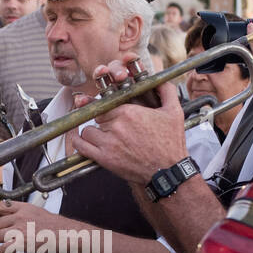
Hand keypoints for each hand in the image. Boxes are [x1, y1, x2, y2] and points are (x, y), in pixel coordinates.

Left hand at [0, 199, 66, 252]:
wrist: (65, 234)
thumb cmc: (56, 226)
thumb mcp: (39, 213)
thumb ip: (26, 215)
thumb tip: (15, 221)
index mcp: (24, 207)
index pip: (1, 206)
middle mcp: (20, 216)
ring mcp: (20, 229)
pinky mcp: (21, 242)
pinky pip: (4, 248)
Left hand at [71, 67, 188, 184]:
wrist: (168, 171)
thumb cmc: (171, 143)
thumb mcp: (174, 112)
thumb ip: (166, 91)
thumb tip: (158, 81)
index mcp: (129, 112)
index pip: (107, 103)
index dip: (109, 108)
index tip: (111, 112)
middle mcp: (116, 125)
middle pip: (98, 116)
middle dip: (103, 121)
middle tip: (112, 127)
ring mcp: (108, 142)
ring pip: (88, 130)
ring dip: (93, 132)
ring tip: (101, 136)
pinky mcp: (104, 158)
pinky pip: (82, 146)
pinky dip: (77, 141)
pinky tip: (77, 138)